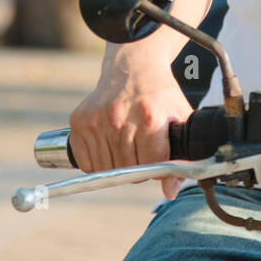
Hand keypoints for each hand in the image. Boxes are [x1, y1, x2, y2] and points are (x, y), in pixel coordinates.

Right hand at [68, 60, 192, 198]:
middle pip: (128, 170)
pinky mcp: (79, 122)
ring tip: (128, 149)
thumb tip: (170, 192)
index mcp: (149, 117)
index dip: (158, 169)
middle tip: (143, 153)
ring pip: (106, 170)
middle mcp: (119, 119)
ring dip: (118, 168)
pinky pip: (87, 163)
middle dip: (138, 169)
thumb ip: (182, 154)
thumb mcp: (180, 118)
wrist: (133, 68)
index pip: (152, 165)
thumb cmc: (159, 95)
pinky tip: (110, 147)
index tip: (159, 160)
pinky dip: (98, 163)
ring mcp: (96, 121)